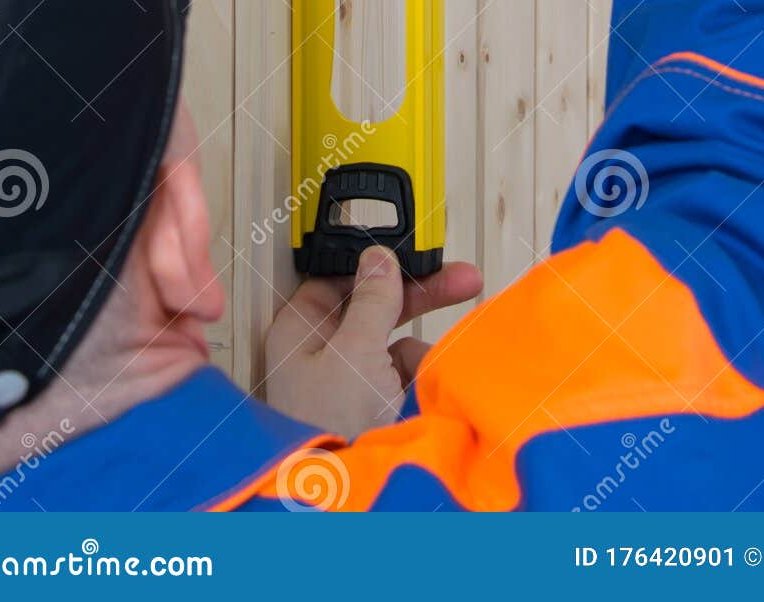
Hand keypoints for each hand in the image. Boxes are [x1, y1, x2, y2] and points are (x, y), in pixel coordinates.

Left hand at [264, 247, 481, 439]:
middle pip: (370, 307)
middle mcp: (321, 356)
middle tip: (463, 279)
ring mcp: (349, 386)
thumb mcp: (357, 353)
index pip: (334, 280)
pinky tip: (432, 390)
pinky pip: (406, 379)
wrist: (348, 510)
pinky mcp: (375, 412)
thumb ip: (372, 300)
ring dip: (421, 349)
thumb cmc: (334, 429)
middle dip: (417, 296)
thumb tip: (378, 257)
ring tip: (438, 364)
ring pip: (393, 344)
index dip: (372, 265)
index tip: (410, 253)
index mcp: (299, 334)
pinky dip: (423, 380)